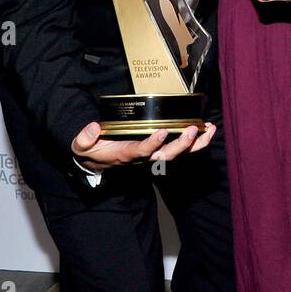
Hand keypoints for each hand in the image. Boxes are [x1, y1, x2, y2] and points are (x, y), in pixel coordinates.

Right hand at [71, 120, 216, 170]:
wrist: (97, 163)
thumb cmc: (92, 152)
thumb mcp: (81, 146)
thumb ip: (84, 139)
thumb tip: (93, 127)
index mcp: (125, 155)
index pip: (140, 152)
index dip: (151, 144)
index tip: (162, 132)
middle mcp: (143, 158)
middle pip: (165, 156)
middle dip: (180, 145)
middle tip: (191, 130)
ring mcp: (153, 156)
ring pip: (178, 154)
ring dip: (195, 144)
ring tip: (209, 130)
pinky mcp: (160, 152)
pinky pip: (181, 150)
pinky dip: (196, 142)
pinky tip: (207, 130)